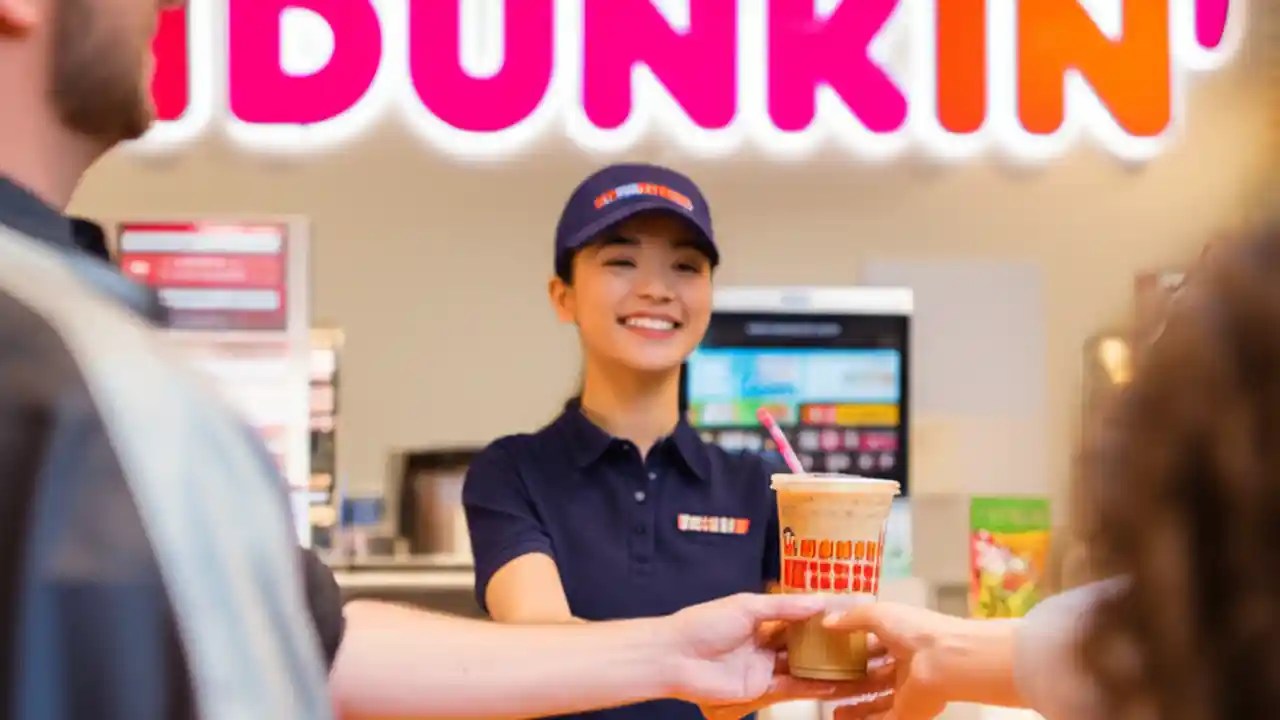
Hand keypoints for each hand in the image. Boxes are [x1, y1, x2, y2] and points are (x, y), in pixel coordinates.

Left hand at [659, 593, 894, 719]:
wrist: (674, 656)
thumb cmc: (703, 624)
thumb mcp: (745, 606)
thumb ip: (782, 607)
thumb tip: (818, 600)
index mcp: (762, 616)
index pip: (801, 612)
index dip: (826, 611)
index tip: (854, 606)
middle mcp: (767, 641)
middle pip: (806, 641)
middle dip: (832, 642)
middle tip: (864, 640)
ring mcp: (765, 665)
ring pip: (803, 666)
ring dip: (828, 667)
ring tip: (858, 666)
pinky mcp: (760, 687)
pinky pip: (792, 687)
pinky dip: (813, 687)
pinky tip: (835, 685)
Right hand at [823, 602, 1019, 719]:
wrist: (945, 661)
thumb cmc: (915, 631)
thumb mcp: (878, 614)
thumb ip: (852, 618)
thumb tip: (827, 622)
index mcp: (902, 640)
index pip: (875, 647)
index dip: (854, 651)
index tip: (832, 654)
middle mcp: (905, 666)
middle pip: (873, 676)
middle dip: (850, 680)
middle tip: (826, 683)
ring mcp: (907, 691)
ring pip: (876, 701)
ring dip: (854, 705)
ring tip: (831, 707)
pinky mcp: (907, 712)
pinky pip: (882, 718)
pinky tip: (841, 718)